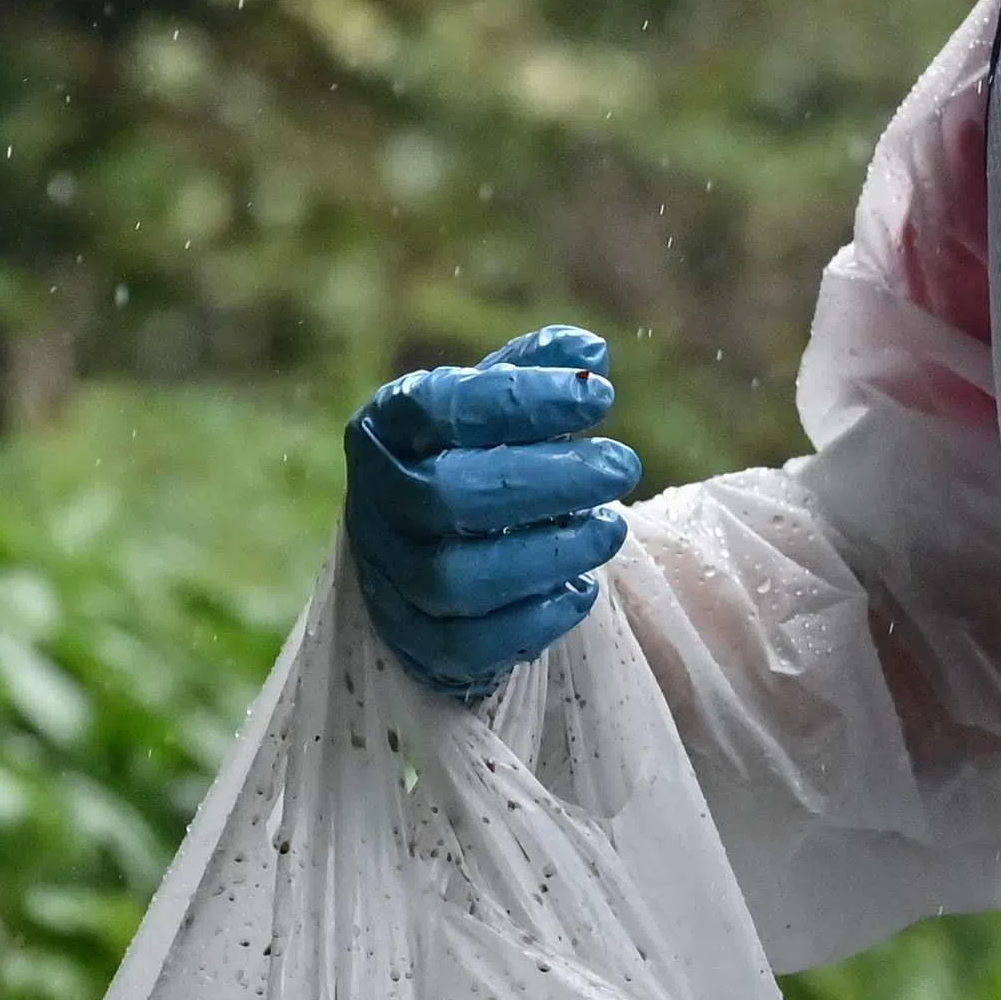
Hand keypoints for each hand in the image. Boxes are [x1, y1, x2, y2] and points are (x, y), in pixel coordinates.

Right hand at [345, 326, 636, 695]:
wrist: (423, 550)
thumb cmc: (469, 459)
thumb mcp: (492, 403)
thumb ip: (536, 370)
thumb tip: (589, 355)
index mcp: (386, 429)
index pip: (439, 407)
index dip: (521, 401)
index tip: (602, 397)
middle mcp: (377, 504)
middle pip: (450, 496)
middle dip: (549, 481)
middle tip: (623, 465)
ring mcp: (391, 579)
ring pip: (459, 578)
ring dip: (551, 553)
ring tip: (611, 528)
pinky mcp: (417, 643)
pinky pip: (472, 644)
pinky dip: (536, 620)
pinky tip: (583, 590)